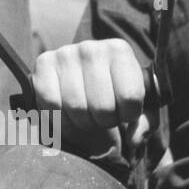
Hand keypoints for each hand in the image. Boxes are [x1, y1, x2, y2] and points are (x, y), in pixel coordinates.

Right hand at [32, 40, 146, 134]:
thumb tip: (134, 140)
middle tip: (104, 118)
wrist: (83, 73)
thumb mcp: (139, 104)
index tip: (126, 113)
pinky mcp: (43, 64)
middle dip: (105, 122)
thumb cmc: (115, 91)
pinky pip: (52, 104)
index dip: (129, 115)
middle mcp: (91, 48)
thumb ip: (145, 123)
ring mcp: (64, 54)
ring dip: (83, 123)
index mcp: (120, 50)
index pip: (130, 97)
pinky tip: (69, 117)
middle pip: (102, 106)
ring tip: (88, 117)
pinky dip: (61, 120)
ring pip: (76, 108)